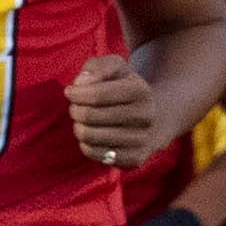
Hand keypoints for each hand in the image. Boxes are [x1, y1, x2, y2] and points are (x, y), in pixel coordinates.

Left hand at [67, 49, 165, 169]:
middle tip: (75, 107)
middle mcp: (145, 116)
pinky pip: (93, 153)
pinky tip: (92, 135)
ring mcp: (141, 140)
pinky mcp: (134, 159)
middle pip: (89, 116)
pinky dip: (85, 143)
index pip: (96, 94)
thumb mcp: (115, 67)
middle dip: (75, 109)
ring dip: (78, 126)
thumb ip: (96, 67)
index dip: (76, 93)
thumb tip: (80, 83)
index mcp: (140, 90)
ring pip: (89, 136)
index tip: (70, 91)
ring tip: (83, 121)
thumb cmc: (125, 87)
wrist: (155, 117)